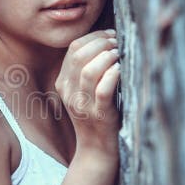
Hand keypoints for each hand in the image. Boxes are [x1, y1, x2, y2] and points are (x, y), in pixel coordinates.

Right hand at [55, 29, 120, 156]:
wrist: (95, 150)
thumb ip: (87, 69)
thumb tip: (107, 40)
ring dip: (108, 57)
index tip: (111, 34)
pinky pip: (103, 90)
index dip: (94, 36)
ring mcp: (82, 104)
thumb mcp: (83, 91)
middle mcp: (69, 92)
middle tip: (118, 43)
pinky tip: (122, 69)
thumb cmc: (96, 115)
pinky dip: (113, 75)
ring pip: (89, 70)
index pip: (73, 48)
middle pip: (79, 55)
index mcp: (63, 83)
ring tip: (121, 54)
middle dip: (102, 42)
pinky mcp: (99, 115)